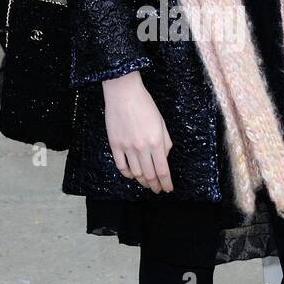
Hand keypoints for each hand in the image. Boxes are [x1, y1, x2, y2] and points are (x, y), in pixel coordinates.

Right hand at [102, 70, 173, 191]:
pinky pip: (121, 166)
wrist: (123, 93)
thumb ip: (165, 142)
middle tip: (158, 190)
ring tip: (147, 184)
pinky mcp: (115, 145)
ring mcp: (127, 147)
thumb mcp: (161, 123)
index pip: (163, 170)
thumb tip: (164, 158)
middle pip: (149, 175)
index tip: (168, 189)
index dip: (166, 182)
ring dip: (142, 182)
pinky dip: (127, 174)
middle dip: (155, 185)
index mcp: (156, 142)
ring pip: (136, 173)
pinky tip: (132, 175)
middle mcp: (142, 147)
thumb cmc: (145, 104)